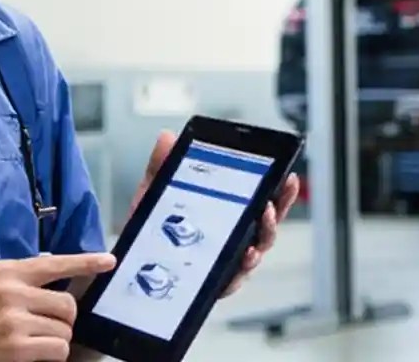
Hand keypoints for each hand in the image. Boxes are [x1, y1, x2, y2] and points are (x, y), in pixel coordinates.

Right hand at [0, 253, 115, 361]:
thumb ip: (20, 279)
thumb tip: (57, 275)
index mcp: (6, 270)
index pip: (54, 262)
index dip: (86, 262)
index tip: (109, 261)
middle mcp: (11, 290)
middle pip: (68, 304)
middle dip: (63, 320)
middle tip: (45, 327)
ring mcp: (14, 318)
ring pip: (65, 330)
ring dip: (56, 340)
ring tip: (34, 342)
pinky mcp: (17, 346)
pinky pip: (58, 349)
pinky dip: (52, 355)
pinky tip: (34, 354)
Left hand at [129, 130, 300, 298]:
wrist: (130, 260)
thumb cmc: (152, 226)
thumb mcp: (156, 190)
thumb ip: (162, 165)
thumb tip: (167, 137)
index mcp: (229, 213)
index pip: (262, 200)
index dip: (280, 191)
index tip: (288, 176)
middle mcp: (234, 237)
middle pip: (267, 226)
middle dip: (277, 213)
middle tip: (271, 202)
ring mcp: (227, 261)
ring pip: (256, 251)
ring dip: (263, 237)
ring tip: (260, 225)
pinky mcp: (214, 282)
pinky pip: (234, 279)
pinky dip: (241, 269)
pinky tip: (244, 256)